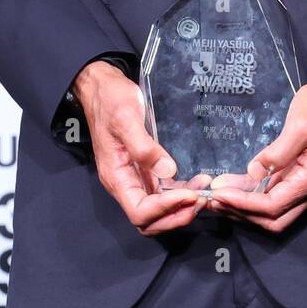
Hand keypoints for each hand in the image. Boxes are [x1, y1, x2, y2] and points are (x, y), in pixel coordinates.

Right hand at [73, 60, 204, 235]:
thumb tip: (168, 171)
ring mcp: (135, 178)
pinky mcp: (145, 170)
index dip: (166, 209)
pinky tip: (197, 183)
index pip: (140, 212)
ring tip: (204, 194)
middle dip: (176, 215)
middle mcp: (125, 183)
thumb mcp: (126, 118)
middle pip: (150, 220)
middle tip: (201, 200)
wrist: (102, 87)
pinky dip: (181, 194)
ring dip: (181, 208)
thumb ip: (144, 147)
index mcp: (116, 177)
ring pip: (158, 210)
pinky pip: (163, 192)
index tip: (190, 194)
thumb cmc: (110, 100)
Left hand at [206, 75, 306, 232]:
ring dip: (245, 207)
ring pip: (272, 211)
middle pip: (272, 218)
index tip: (218, 193)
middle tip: (212, 201)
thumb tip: (254, 173)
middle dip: (240, 213)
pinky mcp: (300, 175)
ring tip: (217, 197)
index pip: (272, 206)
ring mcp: (306, 184)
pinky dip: (253, 195)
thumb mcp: (300, 125)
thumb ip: (278, 152)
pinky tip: (235, 186)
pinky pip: (275, 194)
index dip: (242, 204)